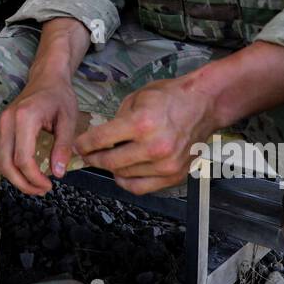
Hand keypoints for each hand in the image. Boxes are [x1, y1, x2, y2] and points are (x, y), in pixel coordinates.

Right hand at [0, 76, 80, 196]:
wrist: (47, 77)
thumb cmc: (60, 96)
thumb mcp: (69, 120)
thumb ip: (63, 146)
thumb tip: (58, 173)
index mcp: (25, 118)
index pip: (22, 158)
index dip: (34, 178)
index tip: (49, 185)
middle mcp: (7, 121)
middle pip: (5, 163)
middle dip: (22, 183)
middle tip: (42, 190)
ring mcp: (1, 123)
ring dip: (13, 178)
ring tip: (34, 185)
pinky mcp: (1, 127)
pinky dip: (8, 168)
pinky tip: (24, 173)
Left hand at [74, 77, 217, 194]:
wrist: (204, 104)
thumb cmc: (171, 96)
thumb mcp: (137, 97)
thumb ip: (117, 119)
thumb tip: (101, 138)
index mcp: (142, 123)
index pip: (101, 140)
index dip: (84, 144)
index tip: (78, 145)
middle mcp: (154, 147)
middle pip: (109, 162)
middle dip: (92, 158)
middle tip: (87, 155)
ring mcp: (166, 165)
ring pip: (123, 176)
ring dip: (110, 169)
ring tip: (106, 160)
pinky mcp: (175, 176)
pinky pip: (142, 188)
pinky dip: (127, 182)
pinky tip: (122, 172)